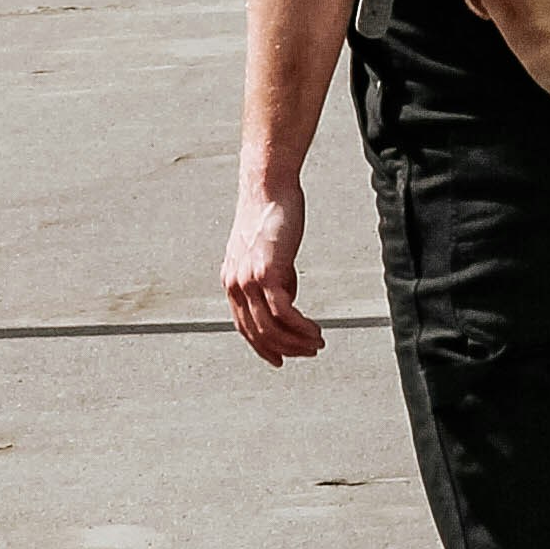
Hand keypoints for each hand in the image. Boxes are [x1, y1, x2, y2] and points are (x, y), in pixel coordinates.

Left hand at [221, 181, 321, 366]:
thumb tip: (288, 301)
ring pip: (271, 327)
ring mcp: (248, 280)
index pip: (245, 326)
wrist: (268, 189)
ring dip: (296, 342)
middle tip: (308, 353)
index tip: (281, 359)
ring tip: (317, 344)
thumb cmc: (272, 216)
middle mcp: (235, 285)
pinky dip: (301, 327)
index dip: (263, 347)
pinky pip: (283, 313)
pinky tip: (315, 330)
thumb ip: (275, 279)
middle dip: (284, 349)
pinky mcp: (266, 273)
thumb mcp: (268, 254)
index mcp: (232, 282)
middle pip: (257, 333)